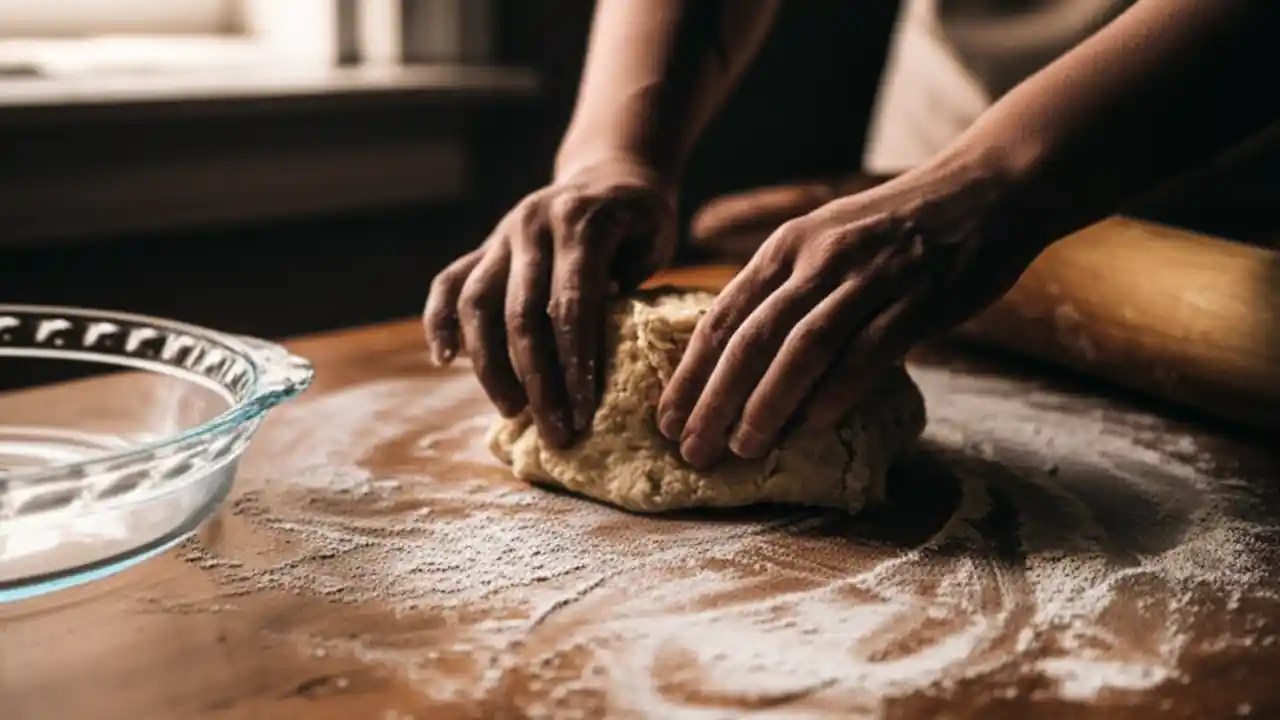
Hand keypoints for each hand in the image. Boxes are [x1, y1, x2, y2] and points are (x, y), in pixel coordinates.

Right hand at [424, 157, 676, 447]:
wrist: (609, 171)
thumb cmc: (640, 220)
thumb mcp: (653, 242)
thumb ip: (629, 283)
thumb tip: (604, 344)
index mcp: (580, 223)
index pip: (571, 306)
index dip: (575, 365)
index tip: (583, 413)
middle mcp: (532, 225)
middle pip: (521, 315)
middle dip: (538, 381)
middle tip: (555, 431)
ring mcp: (502, 235)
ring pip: (477, 304)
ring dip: (490, 366)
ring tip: (512, 411)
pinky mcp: (484, 246)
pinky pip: (449, 282)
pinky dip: (439, 320)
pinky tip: (444, 359)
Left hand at [657, 157, 1047, 467]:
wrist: (989, 188)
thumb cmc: (899, 226)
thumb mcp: (826, 238)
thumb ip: (786, 287)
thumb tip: (742, 355)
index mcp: (787, 246)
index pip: (723, 316)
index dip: (690, 372)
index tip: (666, 418)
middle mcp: (818, 259)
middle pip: (750, 339)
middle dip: (712, 400)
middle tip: (690, 449)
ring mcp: (868, 279)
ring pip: (799, 350)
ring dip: (764, 404)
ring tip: (740, 448)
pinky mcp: (917, 300)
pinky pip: (865, 354)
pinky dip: (833, 393)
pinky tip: (809, 428)